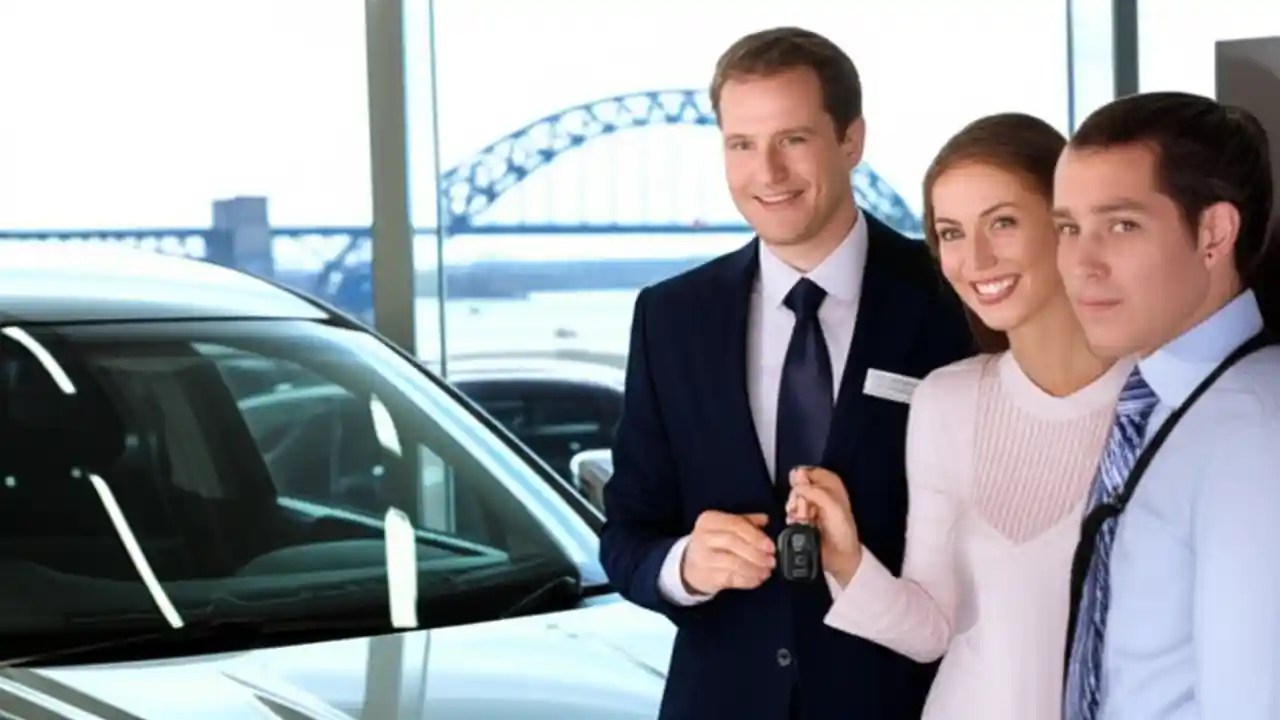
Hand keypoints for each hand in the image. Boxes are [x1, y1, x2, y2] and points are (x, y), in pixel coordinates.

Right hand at [681, 510, 776, 594]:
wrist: (688, 565)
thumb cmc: (712, 543)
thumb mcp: (725, 526)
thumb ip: (745, 521)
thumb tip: (765, 519)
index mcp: (709, 520)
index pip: (736, 524)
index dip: (756, 536)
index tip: (770, 546)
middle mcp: (704, 537)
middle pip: (734, 543)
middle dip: (757, 553)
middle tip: (771, 560)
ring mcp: (704, 558)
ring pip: (734, 563)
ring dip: (755, 568)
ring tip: (766, 570)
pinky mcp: (708, 576)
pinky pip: (732, 578)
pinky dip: (748, 580)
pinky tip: (757, 579)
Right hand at [786, 467, 861, 585]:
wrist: (839, 555)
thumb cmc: (842, 532)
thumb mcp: (832, 506)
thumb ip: (815, 491)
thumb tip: (797, 481)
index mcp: (830, 483)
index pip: (806, 471)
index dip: (802, 483)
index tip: (805, 493)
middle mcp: (820, 491)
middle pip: (796, 486)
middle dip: (798, 499)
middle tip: (808, 511)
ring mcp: (811, 505)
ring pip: (791, 500)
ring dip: (795, 511)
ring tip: (806, 521)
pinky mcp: (803, 518)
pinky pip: (789, 512)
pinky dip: (792, 519)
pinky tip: (800, 525)